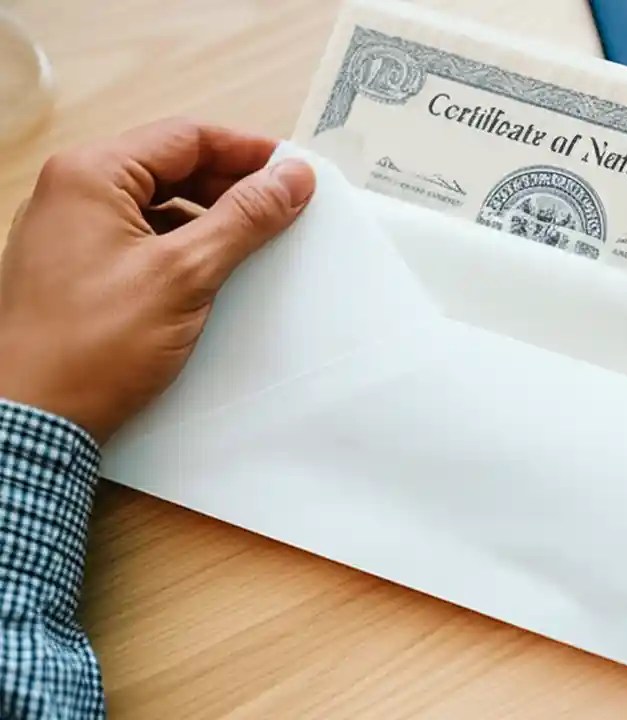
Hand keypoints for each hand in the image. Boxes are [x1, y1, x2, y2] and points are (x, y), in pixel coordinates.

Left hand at [0, 119, 314, 442]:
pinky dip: (179, 244)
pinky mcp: (73, 267)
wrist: (32, 417)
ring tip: (253, 241)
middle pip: (168, 166)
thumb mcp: (186, 274)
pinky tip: (212, 270)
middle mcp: (70, 192)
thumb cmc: (92, 346)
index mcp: (89, 175)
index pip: (183, 137)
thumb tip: (290, 179)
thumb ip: (244, 218)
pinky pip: (137, 236)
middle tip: (281, 206)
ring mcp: (67, 231)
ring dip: (207, 216)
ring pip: (154, 203)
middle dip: (229, 184)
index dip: (246, 150)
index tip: (290, 170)